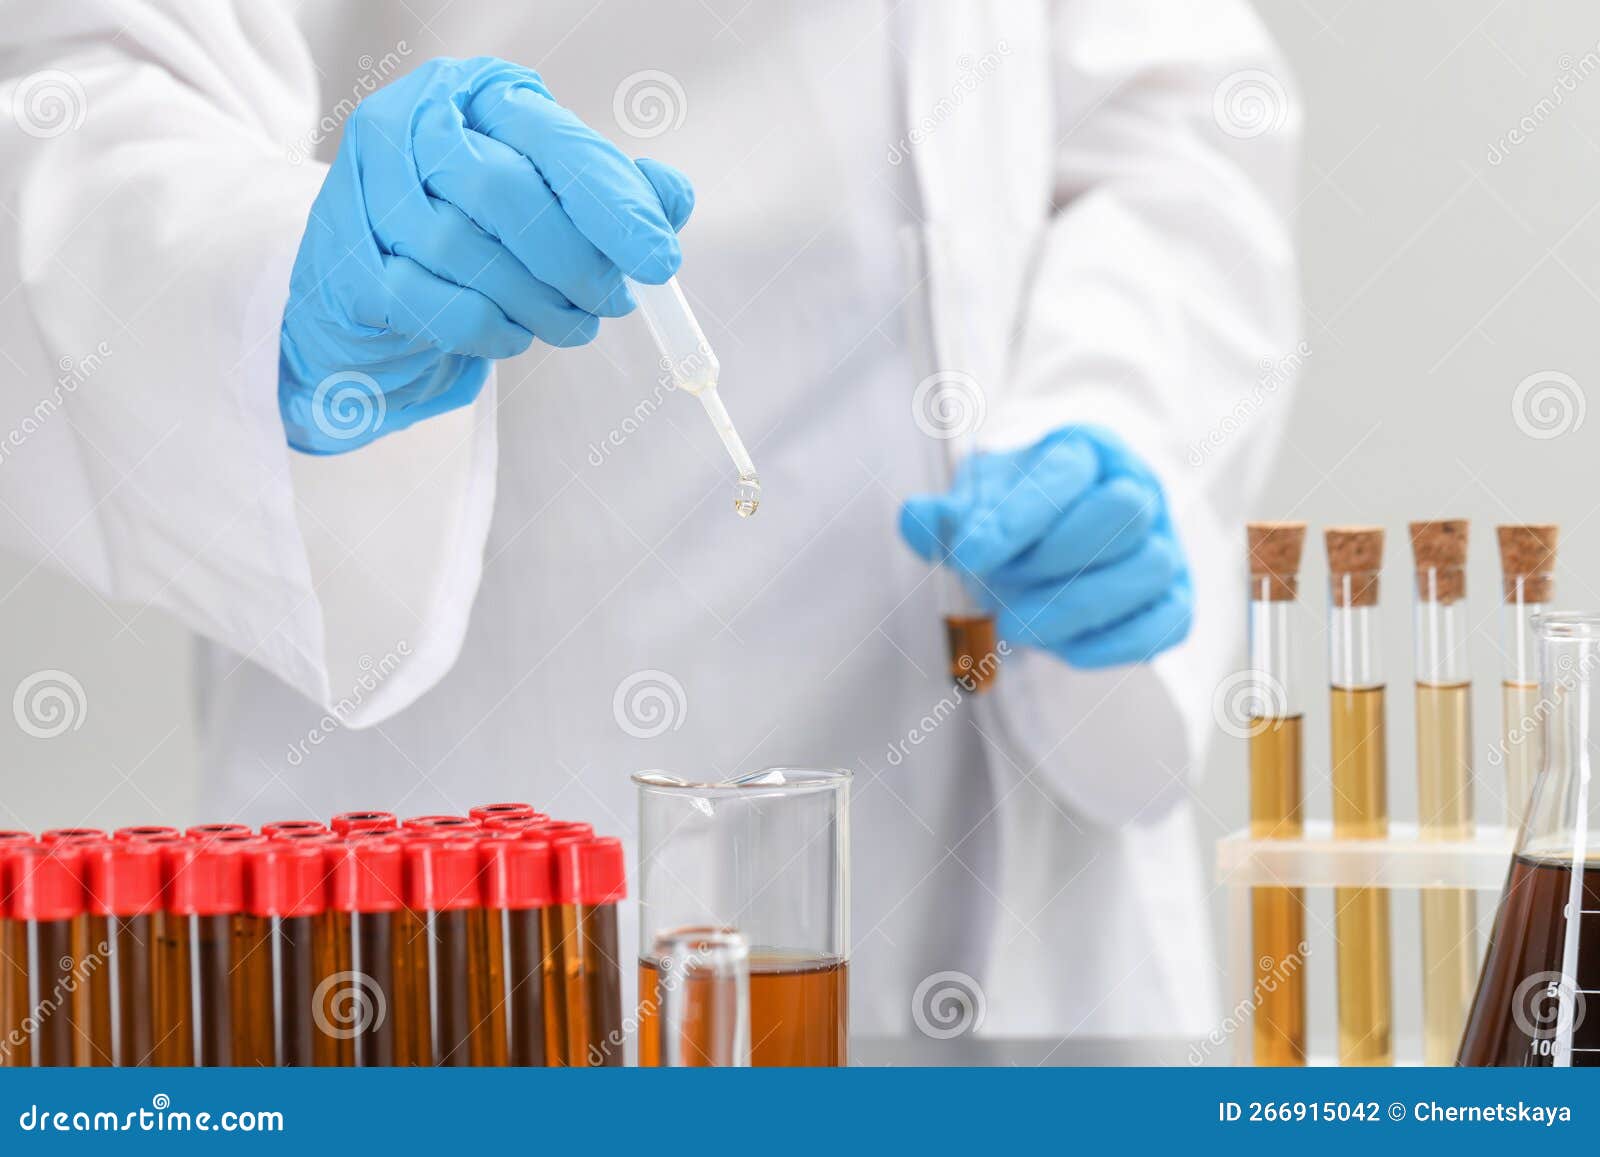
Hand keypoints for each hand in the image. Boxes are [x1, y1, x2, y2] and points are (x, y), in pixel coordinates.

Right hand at [279, 56, 693, 453]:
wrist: (369, 285)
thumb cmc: (474, 228)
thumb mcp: (545, 191)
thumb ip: (609, 190)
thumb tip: (672, 198)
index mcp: (471, 95)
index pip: (551, 140)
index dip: (612, 203)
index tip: (660, 260)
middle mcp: (407, 126)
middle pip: (504, 192)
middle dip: (575, 261)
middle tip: (611, 303)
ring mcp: (365, 194)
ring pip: (468, 253)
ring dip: (539, 305)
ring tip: (572, 325)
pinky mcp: (348, 265)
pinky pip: (437, 306)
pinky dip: (493, 332)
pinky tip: (513, 335)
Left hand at [900, 426, 1191, 667]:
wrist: (1053, 542)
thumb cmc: (1015, 518)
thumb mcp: (976, 505)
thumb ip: (946, 516)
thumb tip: (915, 518)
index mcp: (1085, 451)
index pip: (1064, 473)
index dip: (1015, 520)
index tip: (965, 557)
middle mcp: (1137, 489)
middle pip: (1124, 510)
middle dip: (1056, 556)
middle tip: (1003, 586)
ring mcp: (1163, 544)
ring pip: (1149, 567)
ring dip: (1076, 604)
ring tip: (1019, 624)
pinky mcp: (1174, 600)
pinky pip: (1165, 625)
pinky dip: (1112, 643)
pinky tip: (1062, 649)